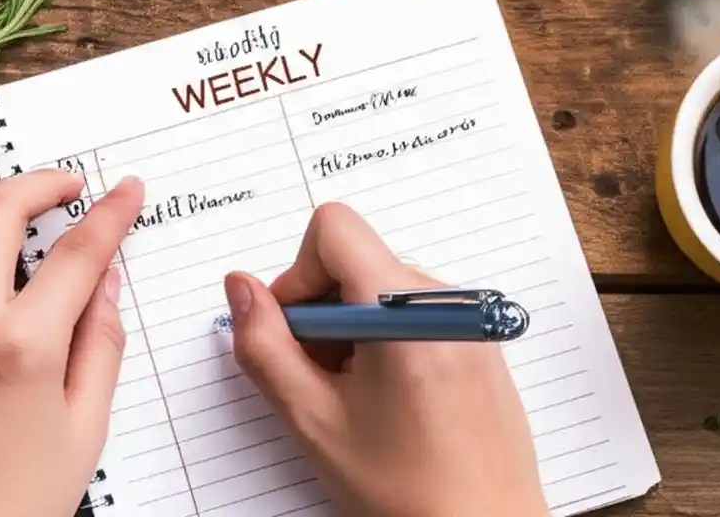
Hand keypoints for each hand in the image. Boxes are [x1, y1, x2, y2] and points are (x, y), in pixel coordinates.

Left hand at [0, 170, 143, 516]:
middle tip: (68, 188)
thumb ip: (100, 344)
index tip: (125, 190)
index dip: (111, 211)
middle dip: (41, 183)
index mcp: (22, 346)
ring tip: (21, 237)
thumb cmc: (18, 508)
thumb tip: (105, 285)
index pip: (79, 250)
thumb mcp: (85, 429)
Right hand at [224, 202, 549, 516]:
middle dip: (321, 312)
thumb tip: (241, 289)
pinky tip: (386, 402)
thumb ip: (264, 347)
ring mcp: (470, 318)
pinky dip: (384, 341)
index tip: (294, 330)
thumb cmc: (410, 492)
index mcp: (408, 309)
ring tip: (356, 400)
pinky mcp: (479, 338)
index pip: (335, 229)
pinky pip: (415, 311)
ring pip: (381, 288)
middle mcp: (448, 300)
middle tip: (319, 380)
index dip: (297, 274)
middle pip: (357, 259)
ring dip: (350, 332)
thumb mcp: (313, 420)